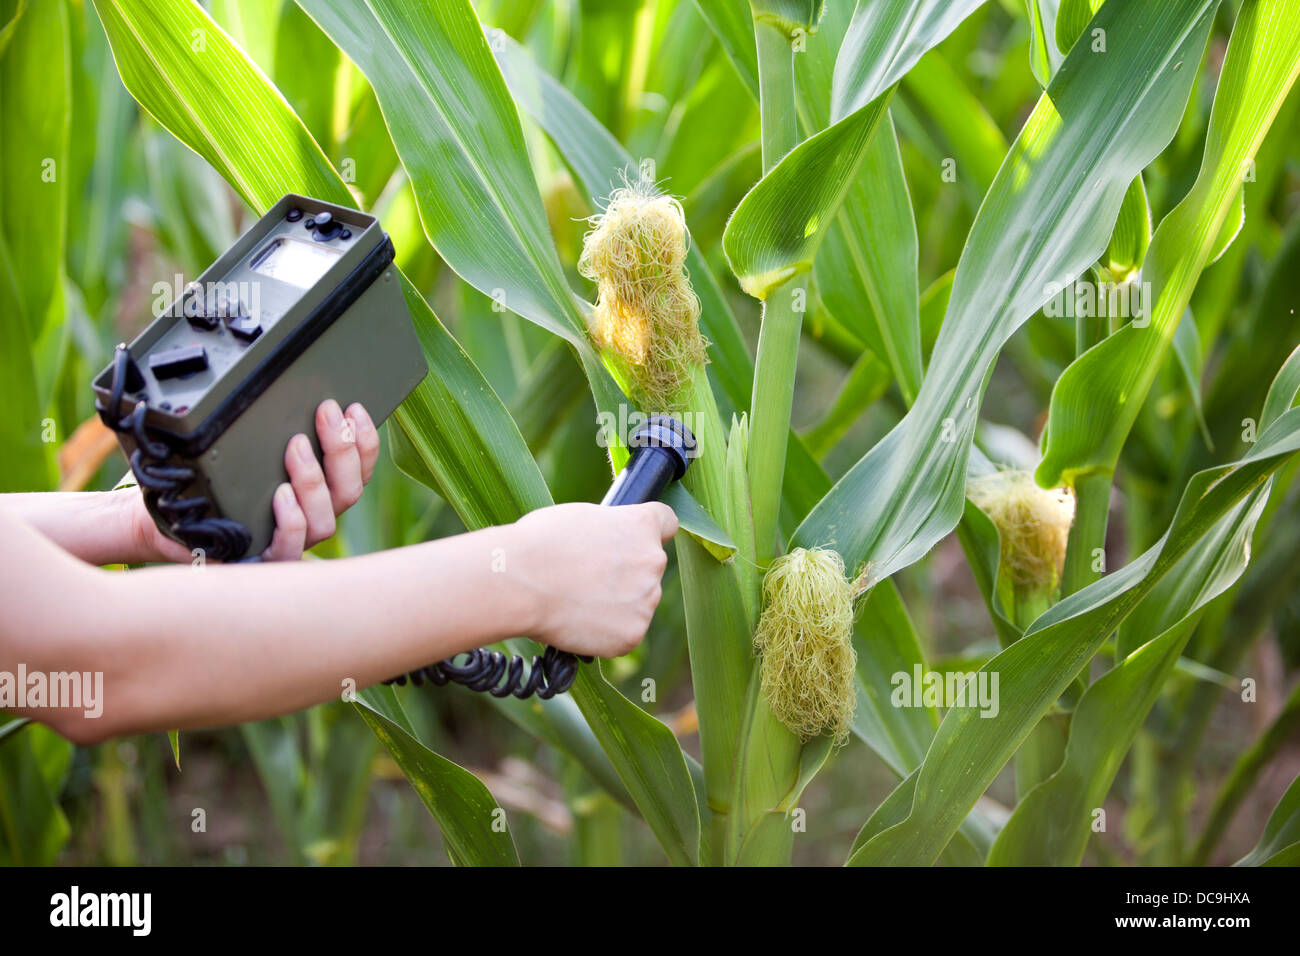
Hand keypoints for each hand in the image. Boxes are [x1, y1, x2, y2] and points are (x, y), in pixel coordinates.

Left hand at [127, 400, 379, 562]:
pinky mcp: (265, 559)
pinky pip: (291, 548)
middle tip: (325, 412)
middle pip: (349, 491)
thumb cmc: (212, 483)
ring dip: (314, 479)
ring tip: (295, 447)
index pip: (359, 471)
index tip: (353, 409)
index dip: (364, 441)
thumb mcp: (247, 449)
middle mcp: (312, 518)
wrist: (167, 521)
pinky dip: (292, 520)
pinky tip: (281, 495)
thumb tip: (294, 389)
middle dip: (342, 448)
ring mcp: (292, 541)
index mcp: (320, 492)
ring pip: (326, 518)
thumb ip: (274, 431)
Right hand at [509, 501, 677, 657]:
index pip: (667, 523)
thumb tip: (606, 547)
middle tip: (587, 580)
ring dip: (615, 605)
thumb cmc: (539, 544)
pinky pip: (622, 633)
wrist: (520, 583)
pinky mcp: (632, 635)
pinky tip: (578, 622)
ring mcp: (646, 601)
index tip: (635, 542)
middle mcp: (654, 561)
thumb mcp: (580, 518)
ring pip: (637, 604)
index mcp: (642, 525)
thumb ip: (607, 532)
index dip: (649, 532)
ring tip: (575, 602)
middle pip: (648, 569)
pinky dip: (604, 633)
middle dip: (625, 575)